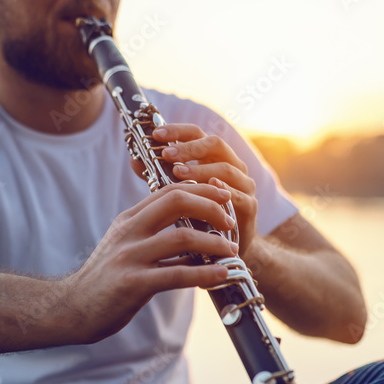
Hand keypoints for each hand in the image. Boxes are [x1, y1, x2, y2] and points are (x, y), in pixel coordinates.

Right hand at [65, 183, 238, 343]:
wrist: (71, 308)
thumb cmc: (104, 280)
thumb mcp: (125, 247)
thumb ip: (153, 236)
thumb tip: (195, 236)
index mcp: (128, 219)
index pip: (169, 191)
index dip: (201, 190)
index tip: (223, 196)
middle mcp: (129, 231)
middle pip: (177, 202)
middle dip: (211, 207)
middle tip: (231, 220)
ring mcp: (130, 256)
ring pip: (182, 238)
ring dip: (214, 243)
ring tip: (232, 250)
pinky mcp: (133, 284)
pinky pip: (177, 274)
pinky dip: (205, 273)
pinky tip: (222, 275)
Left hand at [147, 124, 258, 256]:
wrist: (221, 252)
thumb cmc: (197, 218)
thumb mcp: (175, 193)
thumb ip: (158, 175)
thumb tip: (134, 160)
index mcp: (214, 158)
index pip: (198, 134)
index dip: (178, 131)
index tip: (157, 134)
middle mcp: (232, 166)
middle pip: (215, 144)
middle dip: (189, 148)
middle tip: (167, 154)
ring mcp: (244, 186)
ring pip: (226, 169)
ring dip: (201, 169)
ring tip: (178, 172)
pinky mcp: (250, 208)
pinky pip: (238, 195)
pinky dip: (223, 191)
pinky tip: (208, 188)